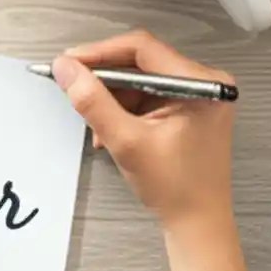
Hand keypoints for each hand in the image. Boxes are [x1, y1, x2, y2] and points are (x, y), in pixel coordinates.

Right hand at [51, 30, 237, 227]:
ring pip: (139, 79)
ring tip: (95, 124)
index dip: (100, 53)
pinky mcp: (187, 108)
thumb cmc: (175, 188)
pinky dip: (124, 108)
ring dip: (112, 97)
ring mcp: (197, 95)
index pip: (142, 48)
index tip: (69, 63)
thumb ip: (93, 102)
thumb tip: (66, 69)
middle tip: (72, 88)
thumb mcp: (127, 141)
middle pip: (140, 61)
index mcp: (201, 83)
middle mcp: (204, 81)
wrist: (198, 222)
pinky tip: (110, 130)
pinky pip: (146, 95)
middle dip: (104, 79)